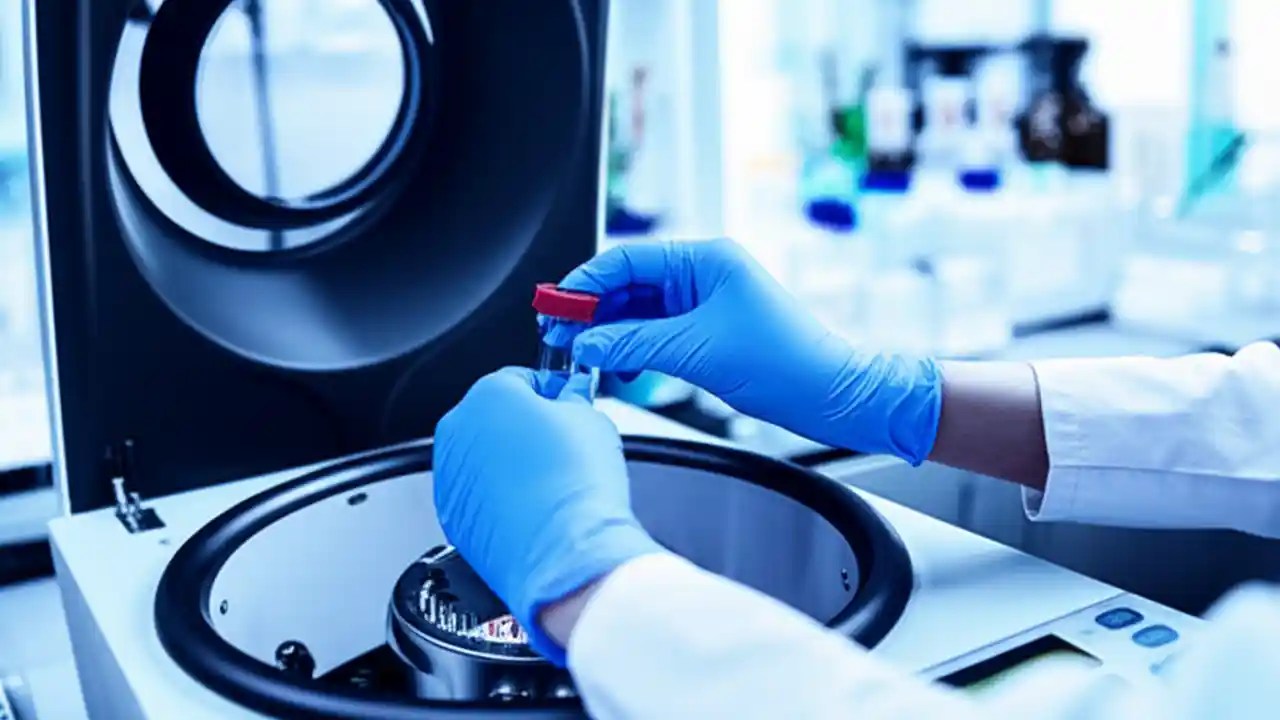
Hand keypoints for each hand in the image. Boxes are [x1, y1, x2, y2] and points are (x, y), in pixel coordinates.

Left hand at [433, 368, 660, 664]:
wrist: (564, 554)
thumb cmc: (576, 488)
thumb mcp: (590, 419)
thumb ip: (572, 396)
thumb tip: (570, 394)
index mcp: (488, 395)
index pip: (521, 379)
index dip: (550, 391)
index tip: (567, 404)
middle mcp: (458, 431)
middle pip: (494, 418)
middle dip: (525, 428)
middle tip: (561, 446)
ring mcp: (449, 476)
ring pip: (483, 458)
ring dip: (509, 463)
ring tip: (550, 482)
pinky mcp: (452, 516)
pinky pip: (477, 495)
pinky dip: (499, 497)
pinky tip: (533, 506)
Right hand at [559, 239, 941, 463]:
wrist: (831, 396)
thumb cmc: (786, 361)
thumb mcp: (698, 350)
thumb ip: (635, 343)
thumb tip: (589, 343)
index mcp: (705, 260)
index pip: (628, 260)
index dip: (586, 283)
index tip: (556, 305)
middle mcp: (703, 276)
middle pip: (629, 286)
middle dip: (592, 312)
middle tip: (557, 334)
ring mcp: (704, 305)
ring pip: (638, 314)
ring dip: (609, 334)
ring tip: (583, 356)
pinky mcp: (706, 334)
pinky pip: (655, 336)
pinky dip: (632, 350)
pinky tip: (617, 367)